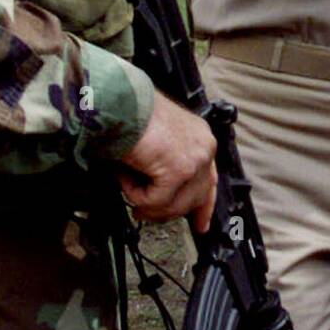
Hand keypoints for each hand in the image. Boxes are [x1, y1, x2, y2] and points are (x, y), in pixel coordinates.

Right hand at [119, 93, 217, 232]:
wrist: (119, 102)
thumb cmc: (130, 116)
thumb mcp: (159, 144)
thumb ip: (168, 166)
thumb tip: (162, 198)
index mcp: (202, 139)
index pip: (210, 181)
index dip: (204, 207)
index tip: (200, 227)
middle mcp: (204, 148)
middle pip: (193, 199)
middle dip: (164, 211)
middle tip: (140, 211)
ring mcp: (194, 159)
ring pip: (173, 205)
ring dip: (144, 199)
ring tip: (127, 180)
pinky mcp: (178, 170)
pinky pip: (155, 201)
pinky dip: (134, 193)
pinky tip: (126, 175)